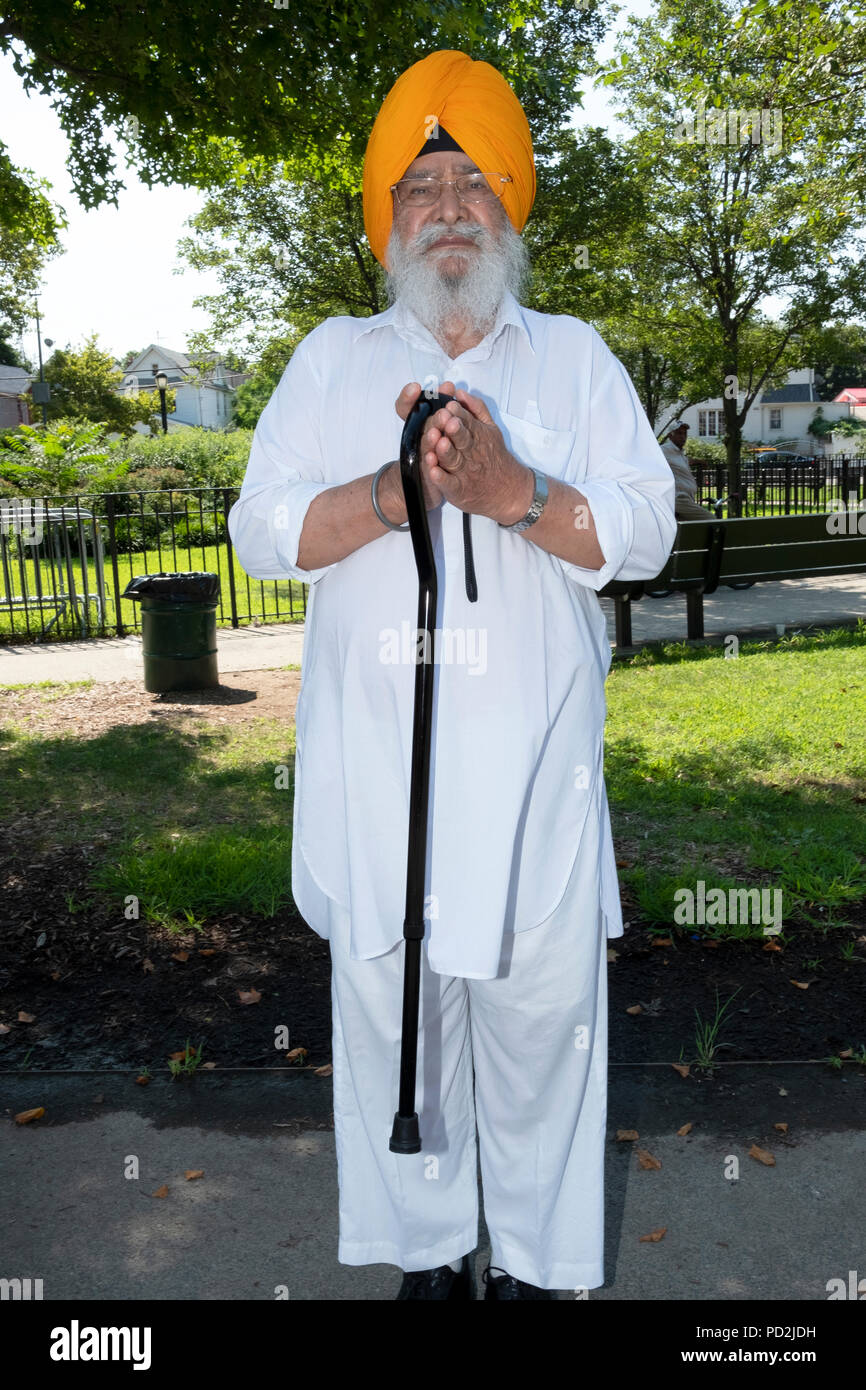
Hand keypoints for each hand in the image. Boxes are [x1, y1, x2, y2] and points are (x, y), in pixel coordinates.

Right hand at [383, 380, 461, 514]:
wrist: (423, 485)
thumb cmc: (433, 451)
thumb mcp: (437, 426)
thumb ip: (445, 406)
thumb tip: (450, 386)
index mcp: (421, 426)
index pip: (406, 409)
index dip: (407, 399)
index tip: (415, 387)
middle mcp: (418, 441)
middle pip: (420, 427)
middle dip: (430, 418)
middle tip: (441, 411)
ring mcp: (422, 460)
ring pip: (425, 449)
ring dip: (429, 441)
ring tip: (434, 434)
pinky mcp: (430, 479)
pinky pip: (430, 474)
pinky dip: (430, 468)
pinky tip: (432, 461)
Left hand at [418, 388, 533, 523]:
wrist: (506, 490)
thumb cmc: (493, 455)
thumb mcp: (490, 429)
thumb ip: (476, 409)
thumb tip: (460, 392)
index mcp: (477, 435)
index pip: (467, 422)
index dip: (458, 414)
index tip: (450, 406)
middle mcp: (470, 452)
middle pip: (461, 439)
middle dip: (454, 430)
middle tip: (446, 420)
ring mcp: (464, 471)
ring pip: (453, 460)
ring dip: (445, 452)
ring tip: (440, 443)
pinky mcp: (458, 489)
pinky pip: (449, 483)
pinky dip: (441, 478)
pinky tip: (433, 472)